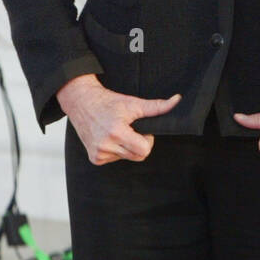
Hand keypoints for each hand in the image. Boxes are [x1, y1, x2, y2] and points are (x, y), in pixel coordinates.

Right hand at [57, 73, 180, 165]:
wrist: (82, 102)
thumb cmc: (108, 102)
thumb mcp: (134, 103)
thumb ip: (157, 106)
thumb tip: (177, 100)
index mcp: (116, 133)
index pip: (144, 150)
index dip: (147, 140)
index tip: (141, 129)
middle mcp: (105, 146)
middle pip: (138, 156)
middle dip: (139, 144)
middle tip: (131, 129)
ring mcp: (98, 154)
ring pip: (127, 158)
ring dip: (128, 147)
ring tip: (118, 131)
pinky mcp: (94, 159)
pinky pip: (116, 159)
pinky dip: (117, 150)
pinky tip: (110, 137)